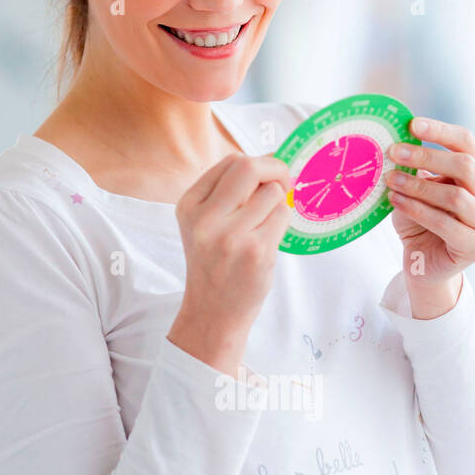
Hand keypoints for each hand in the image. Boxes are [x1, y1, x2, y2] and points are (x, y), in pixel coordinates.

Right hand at [168, 152, 292, 376]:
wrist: (213, 312)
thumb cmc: (215, 263)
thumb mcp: (204, 224)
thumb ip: (228, 193)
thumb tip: (272, 161)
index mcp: (189, 205)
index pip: (231, 162)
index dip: (257, 163)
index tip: (268, 177)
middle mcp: (206, 218)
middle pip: (249, 168)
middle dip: (275, 168)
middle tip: (284, 183)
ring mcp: (231, 236)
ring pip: (272, 193)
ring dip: (278, 204)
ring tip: (267, 225)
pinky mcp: (256, 252)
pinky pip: (282, 216)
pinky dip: (282, 222)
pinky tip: (269, 240)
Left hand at [385, 117, 474, 317]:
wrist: (425, 262)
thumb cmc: (424, 220)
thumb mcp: (423, 187)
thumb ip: (420, 167)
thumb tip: (400, 138)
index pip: (468, 143)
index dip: (440, 132)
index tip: (411, 124)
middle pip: (465, 166)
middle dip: (427, 156)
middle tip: (395, 152)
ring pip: (455, 196)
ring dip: (418, 185)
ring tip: (390, 179)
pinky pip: (444, 223)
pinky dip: (416, 209)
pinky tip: (395, 201)